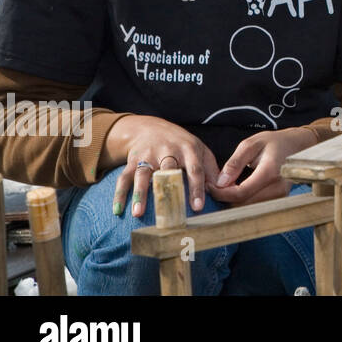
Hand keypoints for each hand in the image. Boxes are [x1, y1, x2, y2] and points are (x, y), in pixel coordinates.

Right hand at [106, 115, 220, 217]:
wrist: (151, 128)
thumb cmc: (182, 144)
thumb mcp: (200, 150)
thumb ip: (211, 169)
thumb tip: (223, 188)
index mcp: (188, 150)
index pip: (195, 169)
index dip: (196, 188)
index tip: (198, 207)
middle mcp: (168, 151)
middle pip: (168, 171)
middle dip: (168, 190)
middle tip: (168, 211)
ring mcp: (148, 155)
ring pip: (143, 174)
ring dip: (140, 194)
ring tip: (138, 214)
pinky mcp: (133, 160)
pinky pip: (124, 178)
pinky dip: (120, 194)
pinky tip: (117, 210)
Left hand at [209, 128, 317, 206]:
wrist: (298, 145)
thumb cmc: (274, 142)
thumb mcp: (251, 144)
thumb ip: (234, 163)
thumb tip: (221, 182)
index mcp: (270, 172)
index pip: (241, 193)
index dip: (221, 193)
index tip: (209, 185)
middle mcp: (278, 187)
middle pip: (244, 204)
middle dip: (226, 197)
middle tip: (214, 186)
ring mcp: (281, 195)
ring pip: (249, 207)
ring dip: (234, 199)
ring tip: (226, 186)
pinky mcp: (280, 199)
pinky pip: (256, 205)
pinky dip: (244, 199)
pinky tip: (238, 188)